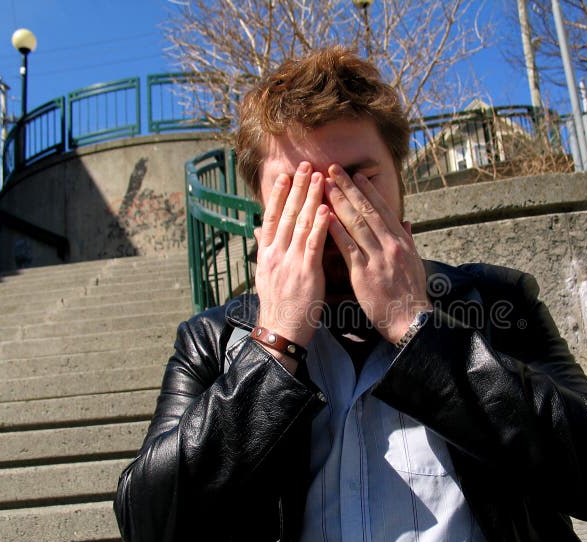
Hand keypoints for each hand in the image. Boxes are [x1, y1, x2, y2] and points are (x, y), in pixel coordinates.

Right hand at [253, 161, 328, 351]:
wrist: (280, 332)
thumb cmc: (279, 305)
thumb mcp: (266, 275)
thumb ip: (267, 250)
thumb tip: (261, 230)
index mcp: (266, 254)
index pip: (271, 216)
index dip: (278, 194)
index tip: (285, 174)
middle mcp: (275, 254)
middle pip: (286, 214)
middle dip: (296, 187)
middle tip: (305, 165)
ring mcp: (289, 262)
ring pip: (299, 224)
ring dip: (310, 198)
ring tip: (318, 178)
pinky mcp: (305, 273)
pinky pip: (313, 245)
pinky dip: (319, 225)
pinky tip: (326, 209)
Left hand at [325, 164, 430, 343]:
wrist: (411, 320)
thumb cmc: (411, 295)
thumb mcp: (415, 263)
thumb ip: (407, 240)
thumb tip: (406, 222)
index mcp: (402, 241)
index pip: (384, 210)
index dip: (369, 191)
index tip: (357, 175)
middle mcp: (391, 244)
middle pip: (368, 210)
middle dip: (349, 188)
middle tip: (334, 169)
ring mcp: (378, 257)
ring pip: (357, 223)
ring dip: (339, 202)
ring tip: (325, 185)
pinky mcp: (364, 273)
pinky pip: (348, 247)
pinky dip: (336, 230)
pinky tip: (324, 217)